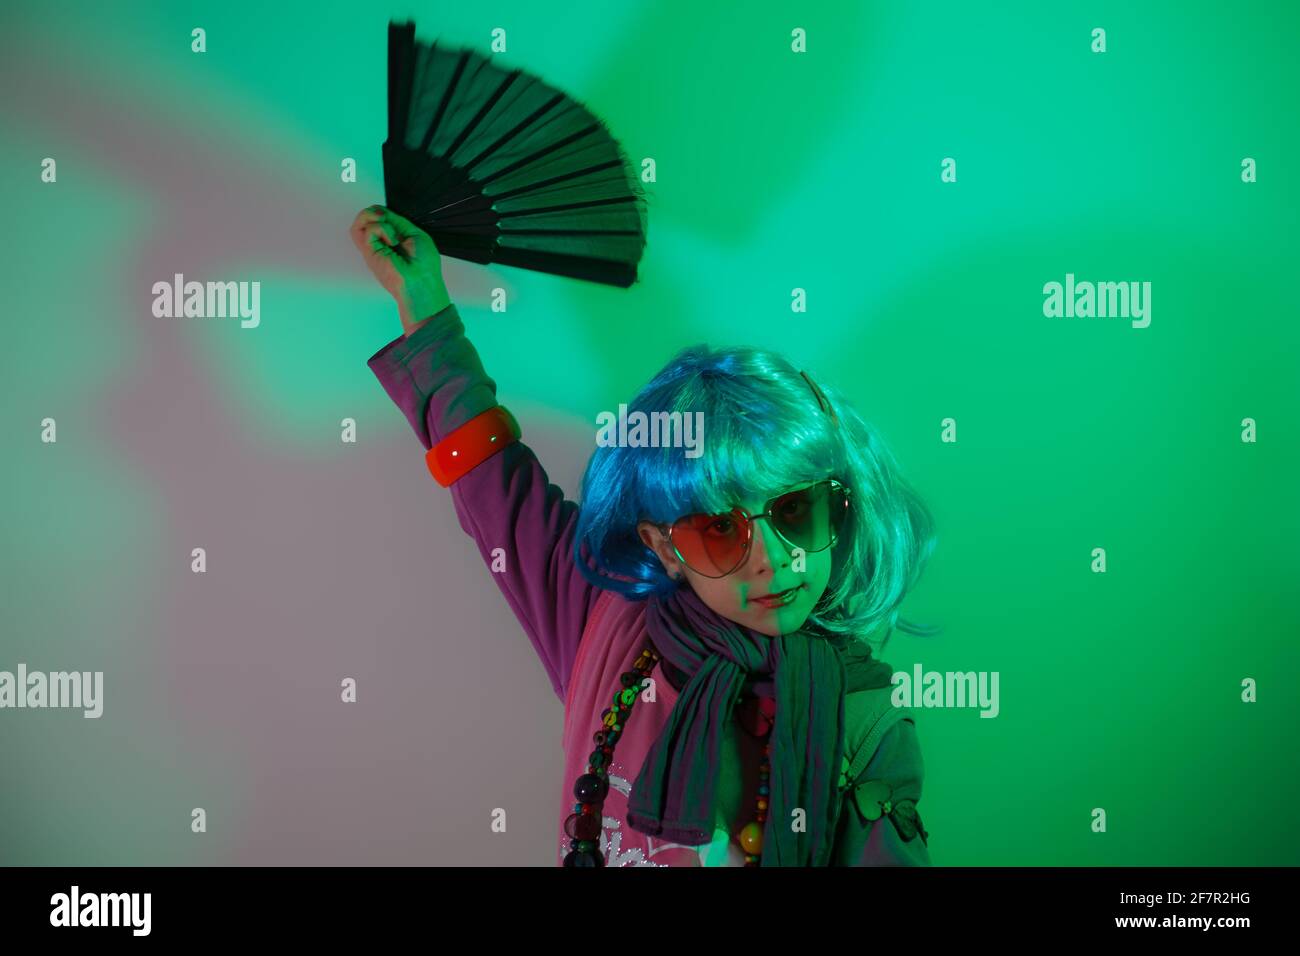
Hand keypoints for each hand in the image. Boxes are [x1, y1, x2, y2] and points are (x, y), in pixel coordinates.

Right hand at [349, 204, 450, 333]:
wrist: (422, 282)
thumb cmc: (424, 265)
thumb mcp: (414, 234)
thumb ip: (397, 222)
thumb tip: (381, 212)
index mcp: (392, 239)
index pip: (378, 218)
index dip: (382, 211)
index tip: (392, 216)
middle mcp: (380, 244)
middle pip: (365, 218)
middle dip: (374, 211)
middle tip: (385, 218)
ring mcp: (373, 248)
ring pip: (359, 223)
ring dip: (373, 216)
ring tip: (389, 229)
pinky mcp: (369, 252)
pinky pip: (369, 229)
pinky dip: (381, 229)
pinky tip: (391, 241)